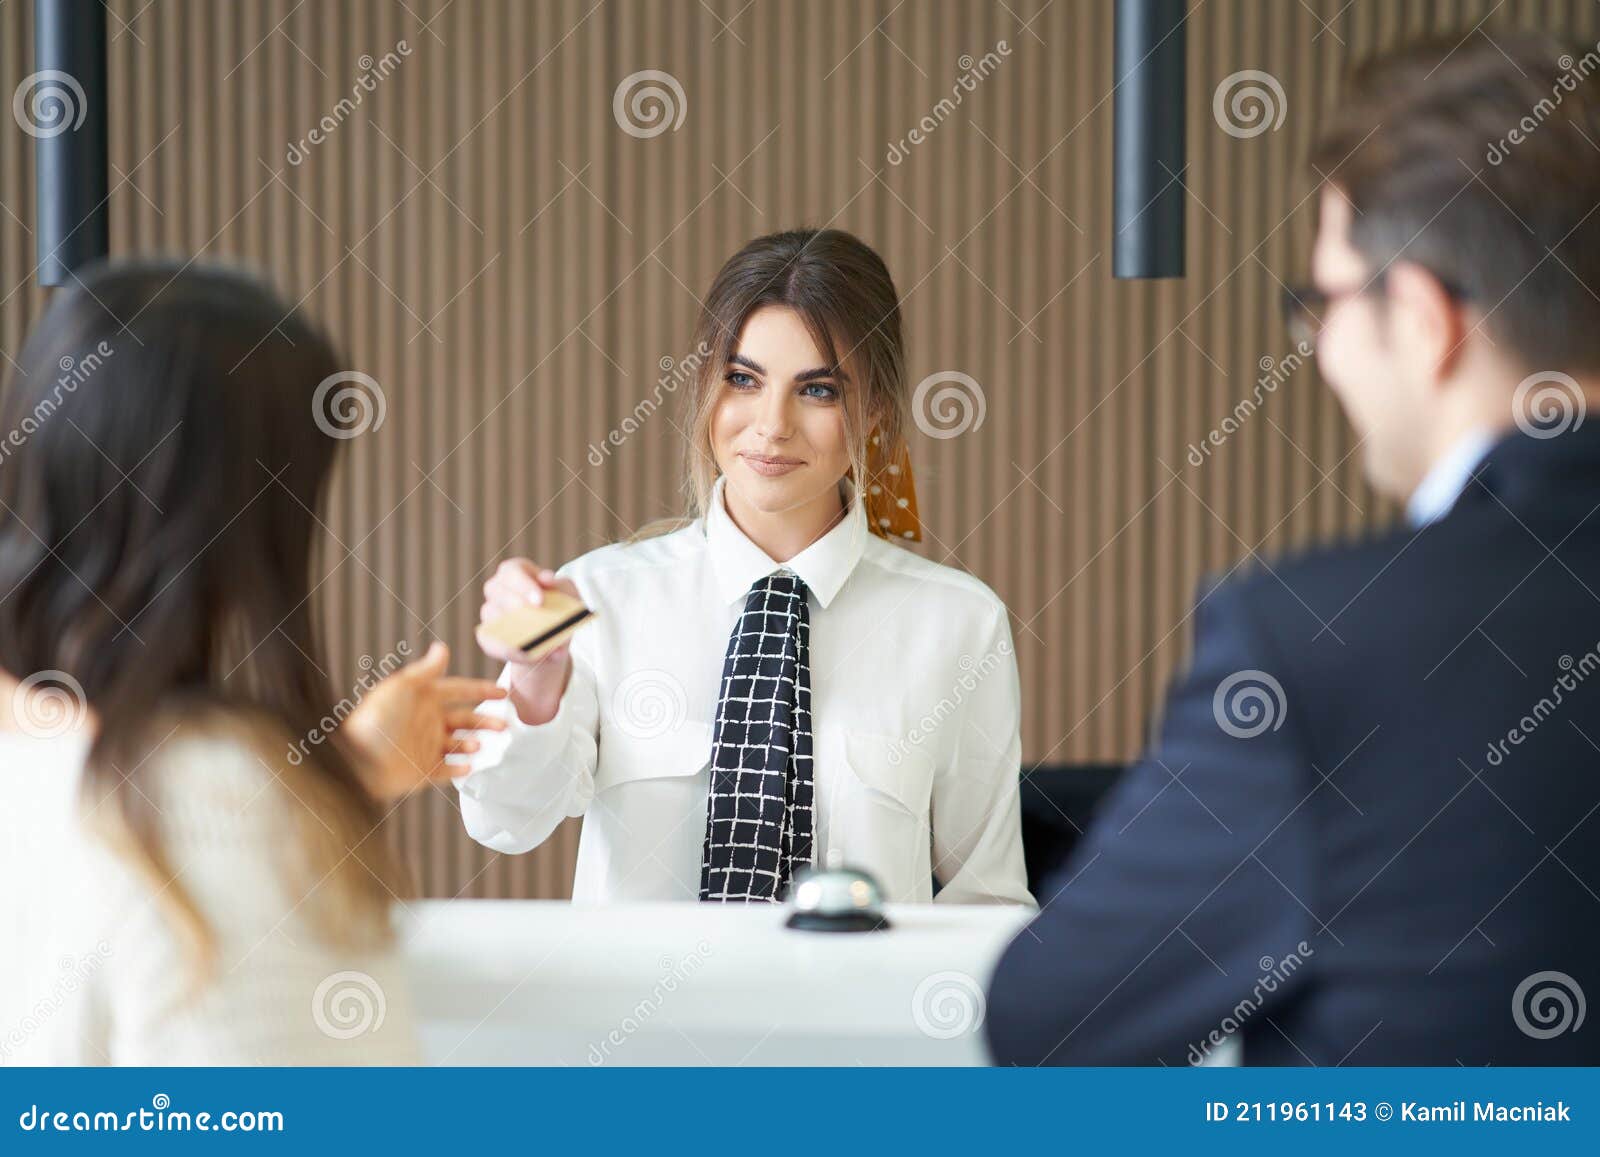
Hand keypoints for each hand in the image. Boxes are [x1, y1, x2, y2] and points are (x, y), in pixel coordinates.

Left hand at [342, 641, 507, 802]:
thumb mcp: (402, 687)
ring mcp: (426, 747)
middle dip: (485, 720)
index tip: (502, 692)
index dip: (481, 690)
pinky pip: (448, 770)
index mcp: (424, 699)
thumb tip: (442, 647)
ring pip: (460, 744)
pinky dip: (460, 769)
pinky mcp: (422, 771)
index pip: (459, 690)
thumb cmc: (376, 720)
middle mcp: (427, 721)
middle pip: (465, 719)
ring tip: (478, 744)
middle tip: (503, 724)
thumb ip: (426, 669)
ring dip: (473, 743)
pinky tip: (469, 766)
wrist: (357, 760)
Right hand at [477, 558, 578, 725]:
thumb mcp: (573, 601)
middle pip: (497, 590)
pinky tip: (530, 654)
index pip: (512, 570)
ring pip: (493, 617)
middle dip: (517, 599)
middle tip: (537, 609)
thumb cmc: (564, 617)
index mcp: (517, 577)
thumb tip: (550, 586)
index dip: (523, 580)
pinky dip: (511, 650)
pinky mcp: (490, 642)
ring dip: (517, 627)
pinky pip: (493, 645)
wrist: (555, 648)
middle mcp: (498, 595)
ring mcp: (491, 619)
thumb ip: (566, 590)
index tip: (541, 593)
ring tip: (543, 638)